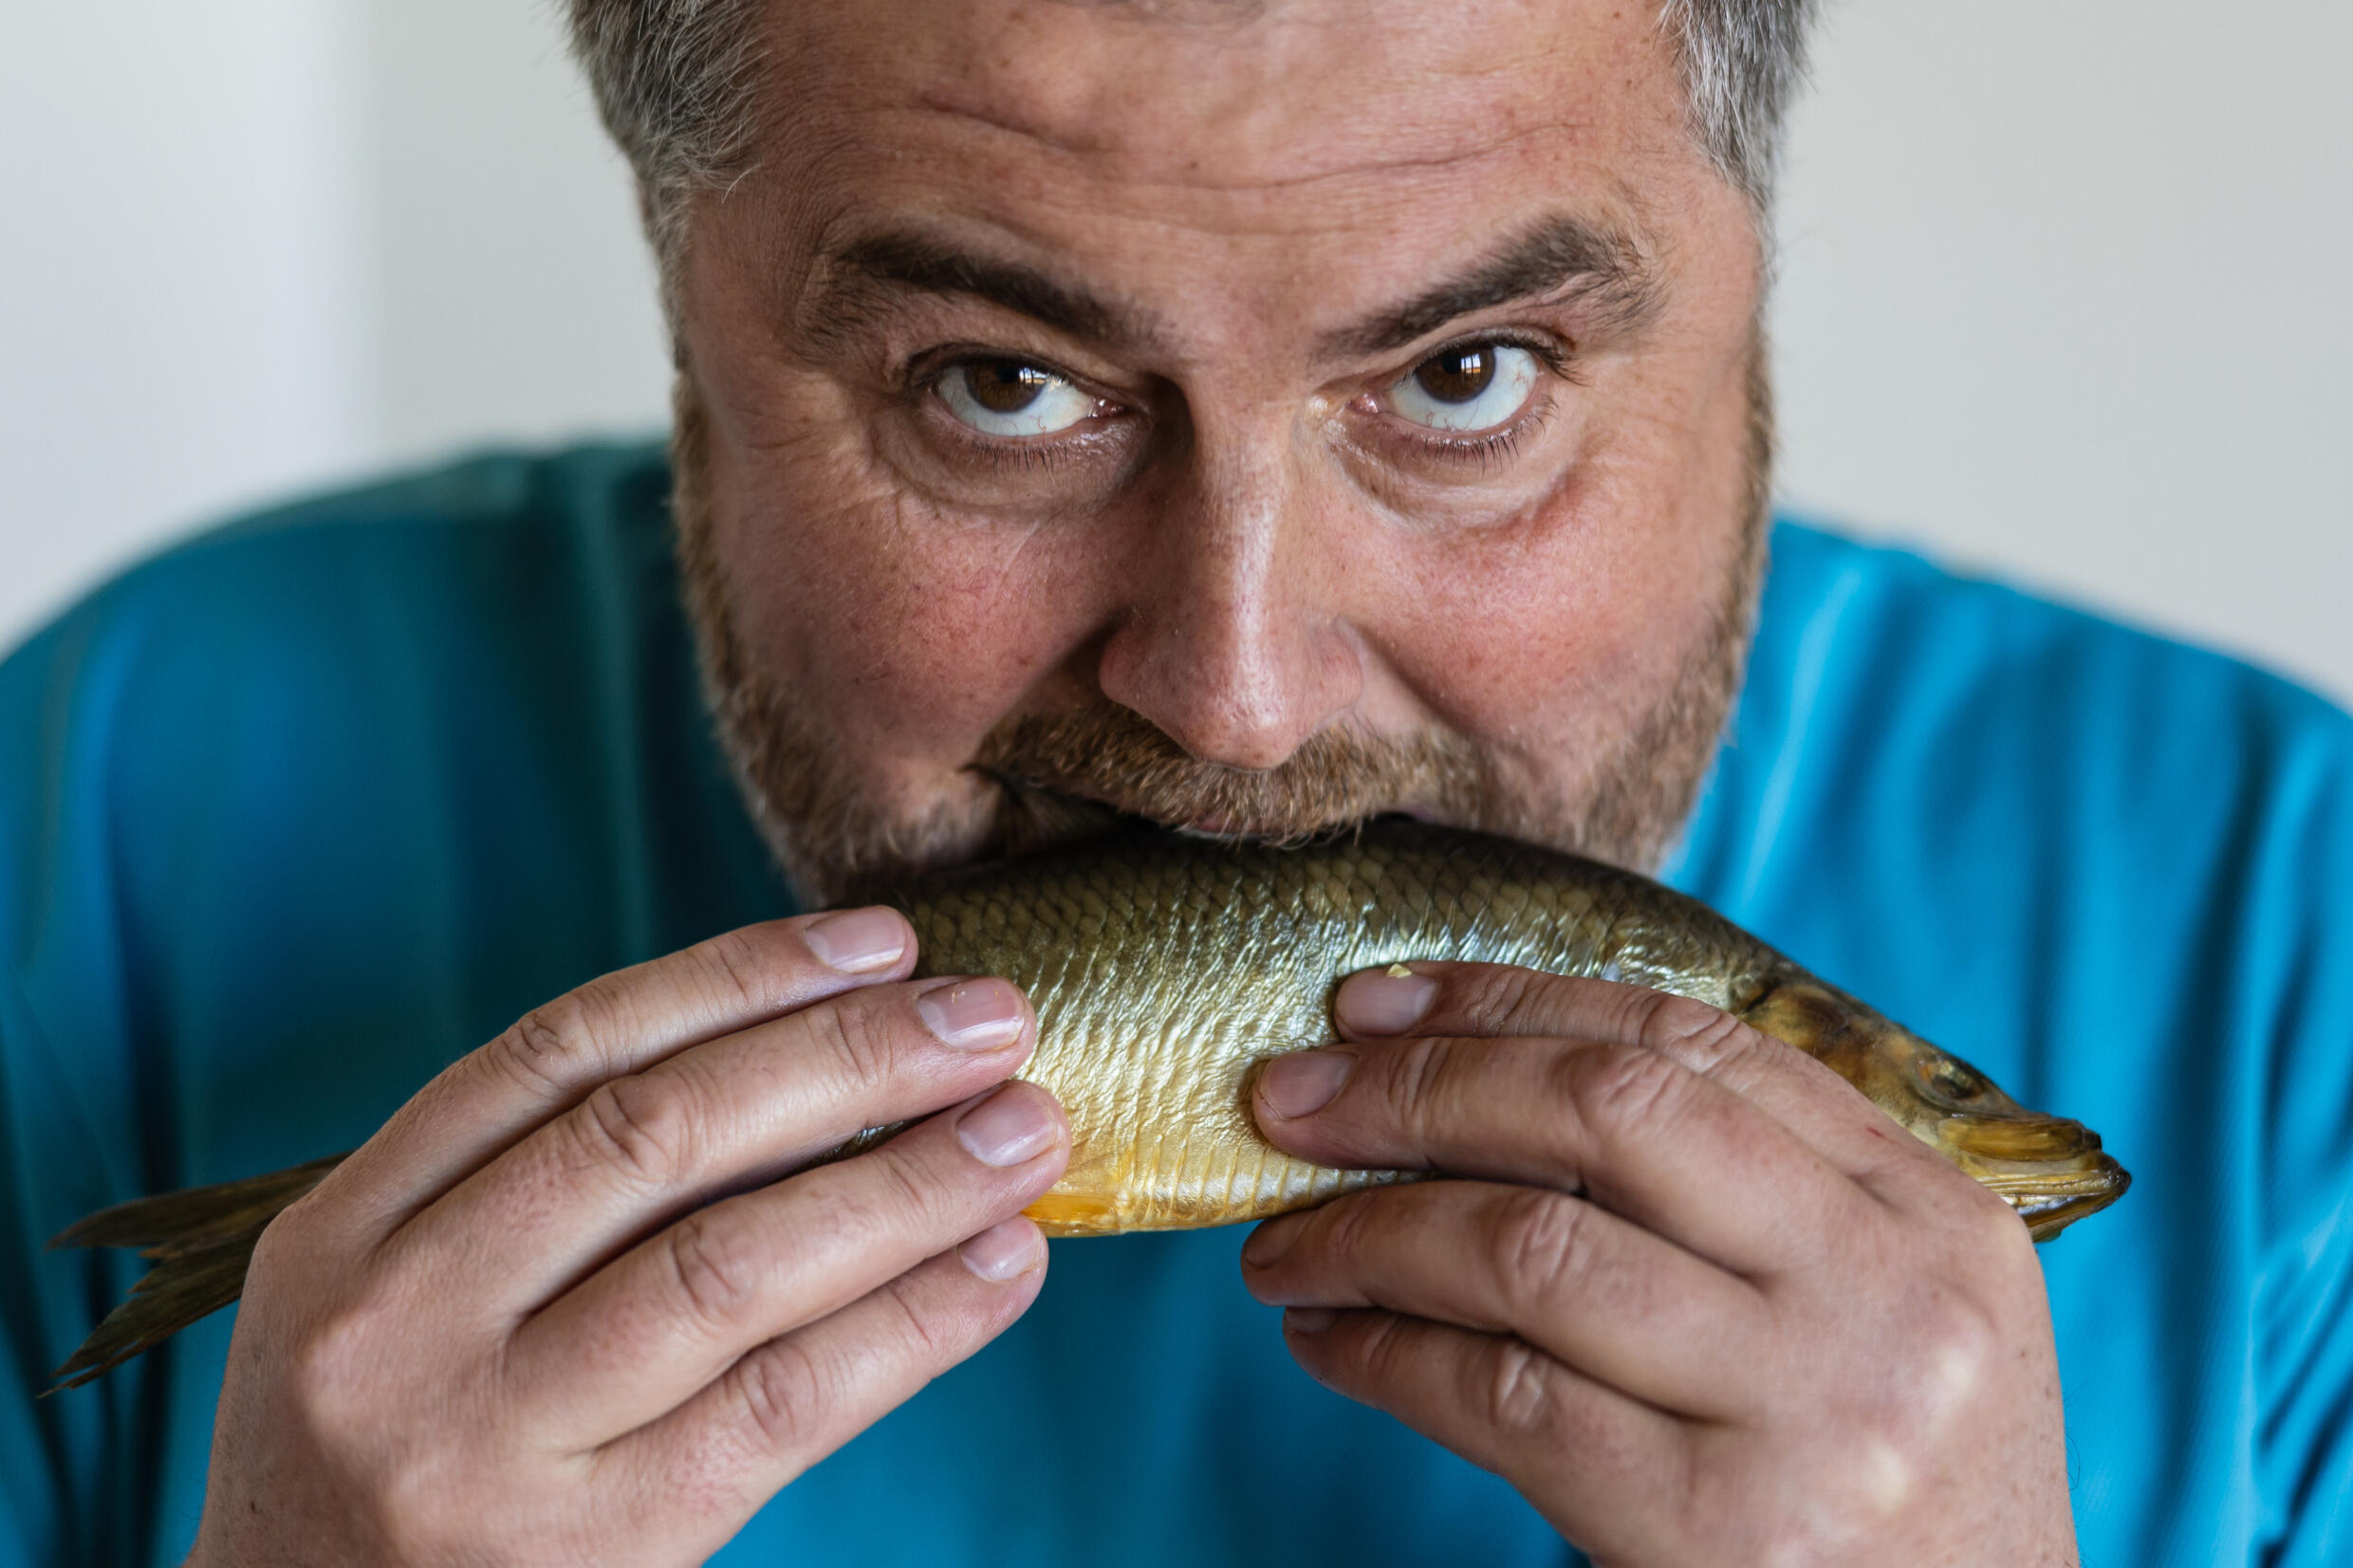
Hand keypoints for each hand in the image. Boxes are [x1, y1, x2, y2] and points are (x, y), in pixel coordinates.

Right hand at [190, 910, 1066, 1566]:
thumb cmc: (397, 1467)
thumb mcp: (403, 1310)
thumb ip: (548, 1196)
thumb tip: (824, 1067)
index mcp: (346, 1232)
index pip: (563, 1051)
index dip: (740, 977)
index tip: (881, 943)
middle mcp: (398, 1324)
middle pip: (656, 1137)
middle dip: (849, 1058)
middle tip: (992, 1018)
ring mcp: (487, 1445)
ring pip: (734, 1264)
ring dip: (908, 1182)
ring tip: (1027, 1131)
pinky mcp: (594, 1551)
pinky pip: (786, 1405)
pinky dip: (914, 1322)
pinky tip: (1002, 1265)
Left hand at [1241, 964, 2075, 1567]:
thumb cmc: (1891, 1499)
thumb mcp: (1882, 1318)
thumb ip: (1747, 1197)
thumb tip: (1480, 1081)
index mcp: (1930, 1210)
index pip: (1689, 1044)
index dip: (1509, 1002)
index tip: (1378, 1002)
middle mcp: (1886, 1295)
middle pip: (1606, 1110)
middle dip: (1417, 1087)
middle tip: (1290, 1099)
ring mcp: (1813, 1415)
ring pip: (1530, 1247)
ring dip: (1367, 1231)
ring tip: (1283, 1244)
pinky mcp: (1721, 1533)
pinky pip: (1504, 1400)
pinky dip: (1385, 1354)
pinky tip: (1328, 1340)